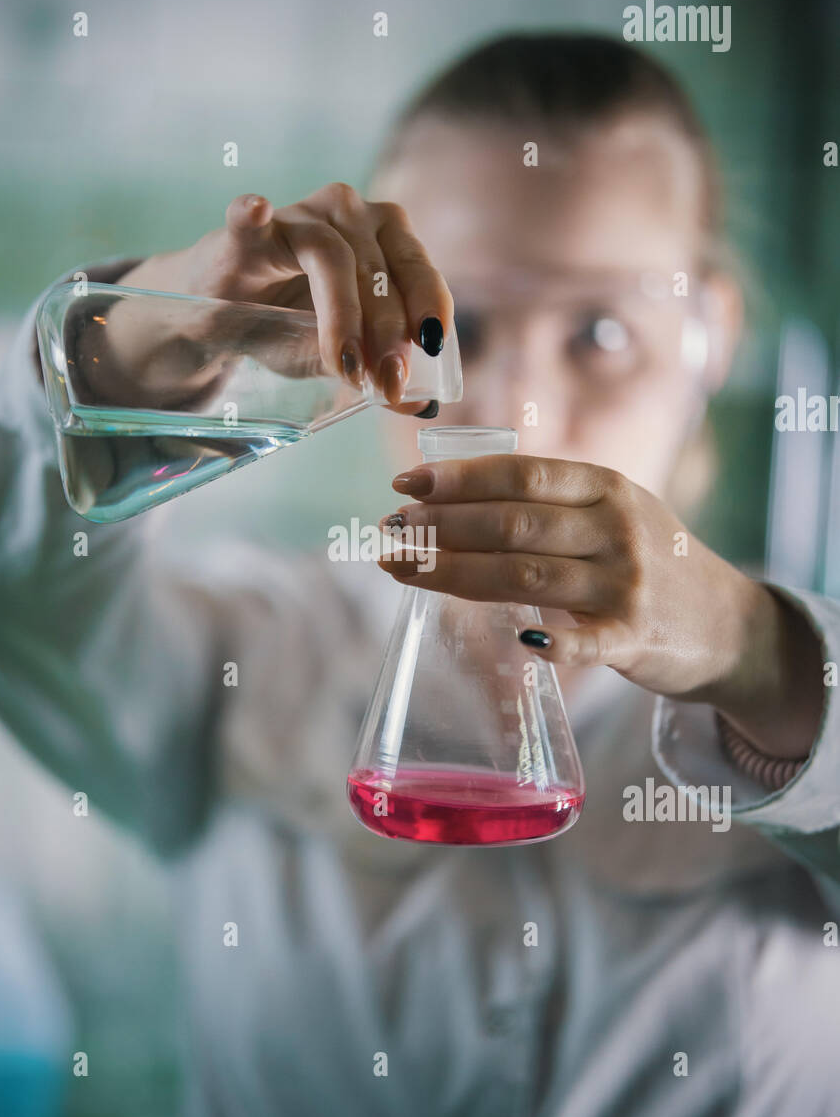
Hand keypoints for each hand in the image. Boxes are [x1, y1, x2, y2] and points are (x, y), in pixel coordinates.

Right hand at [114, 184, 453, 408]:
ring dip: (344, 315)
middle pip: (379, 267)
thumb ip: (378, 371)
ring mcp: (296, 217)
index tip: (432, 351)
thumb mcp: (339, 355)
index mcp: (384, 237)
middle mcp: (347, 215)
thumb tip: (421, 405)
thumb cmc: (288, 326)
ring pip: (331, 256)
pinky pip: (250, 222)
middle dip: (388, 330)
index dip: (428, 310)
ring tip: (346, 365)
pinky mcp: (247, 233)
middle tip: (388, 381)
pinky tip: (256, 211)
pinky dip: (251, 216)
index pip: (416, 269)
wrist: (221, 321)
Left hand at [379, 454, 823, 758]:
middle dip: (441, 526)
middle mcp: (617, 526)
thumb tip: (449, 500)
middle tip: (388, 531)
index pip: (522, 475)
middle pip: (514, 523)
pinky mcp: (636, 636)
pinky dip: (551, 640)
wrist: (727, 625)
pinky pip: (585, 639)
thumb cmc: (648, 565)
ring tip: (403, 570)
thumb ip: (550, 505)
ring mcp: (627, 582)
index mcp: (606, 487)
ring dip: (456, 573)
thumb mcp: (613, 513)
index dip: (458, 479)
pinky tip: (513, 637)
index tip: (404, 486)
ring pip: (527, 575)